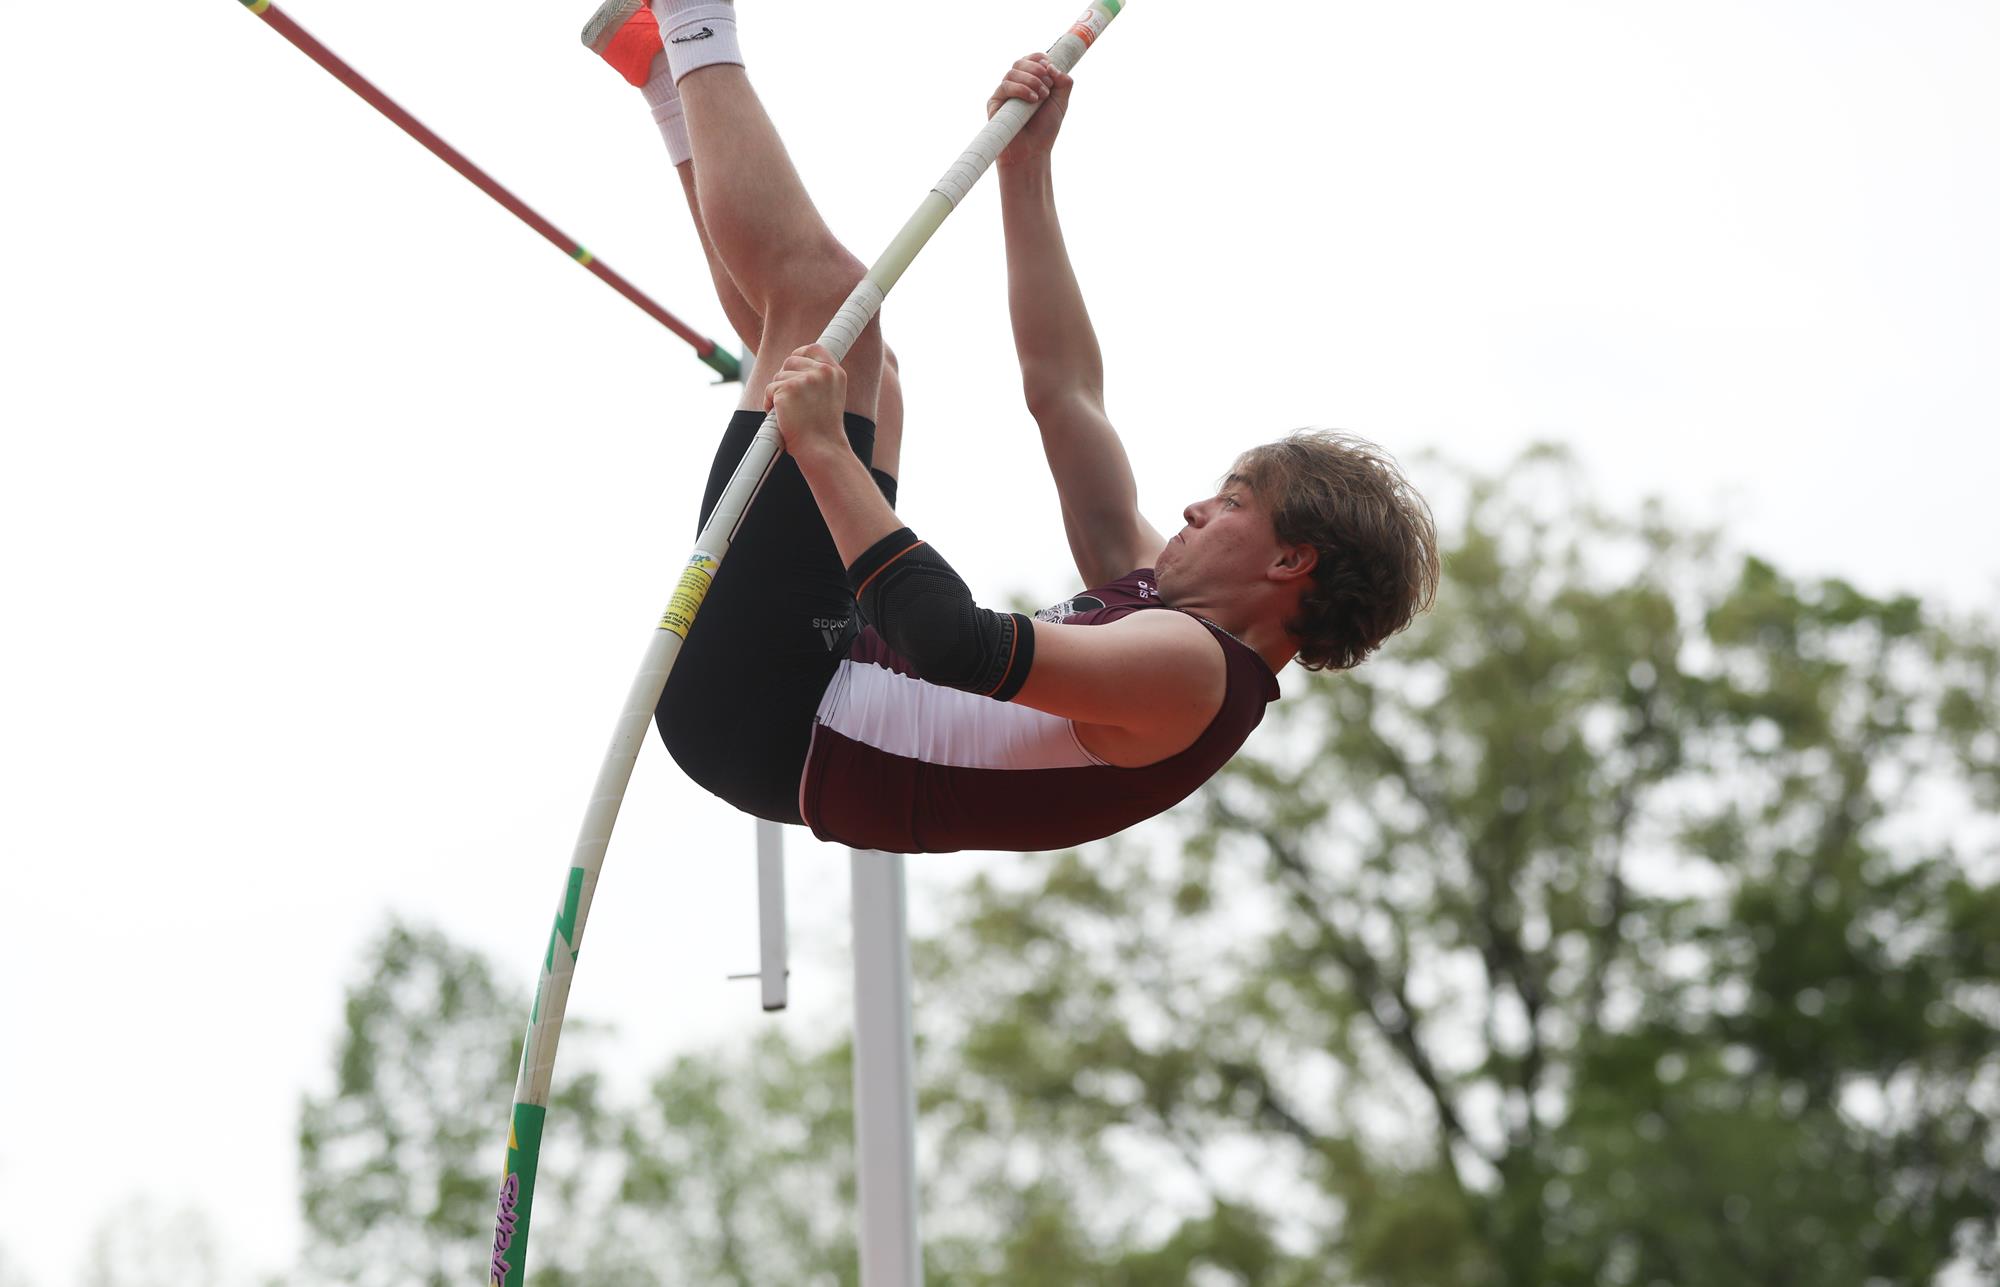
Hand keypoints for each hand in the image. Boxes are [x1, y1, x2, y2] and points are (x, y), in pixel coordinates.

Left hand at [763, 344, 848, 459]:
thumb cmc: (823, 430)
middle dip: (785, 379)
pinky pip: (769, 390)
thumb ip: (818, 380)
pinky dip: (769, 404)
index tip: (794, 366)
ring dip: (777, 395)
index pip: (813, 348)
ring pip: (778, 377)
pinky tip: (782, 418)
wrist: (822, 449)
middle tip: (792, 402)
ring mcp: (805, 379)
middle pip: (790, 361)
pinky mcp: (787, 388)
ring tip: (790, 414)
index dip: (799, 354)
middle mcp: (822, 372)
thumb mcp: (830, 398)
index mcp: (835, 373)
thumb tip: (795, 366)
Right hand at [988, 53, 1071, 165]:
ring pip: (1013, 71)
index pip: (1031, 59)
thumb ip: (1063, 83)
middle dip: (1037, 69)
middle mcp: (1015, 85)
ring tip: (1042, 96)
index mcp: (1030, 82)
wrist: (1032, 153)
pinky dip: (1021, 89)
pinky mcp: (995, 103)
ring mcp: (1004, 93)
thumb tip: (1052, 65)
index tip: (1050, 67)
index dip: (1040, 58)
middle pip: (1021, 62)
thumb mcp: (1061, 103)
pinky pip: (1006, 86)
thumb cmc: (1044, 130)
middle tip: (1048, 86)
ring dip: (1031, 80)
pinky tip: (1033, 99)